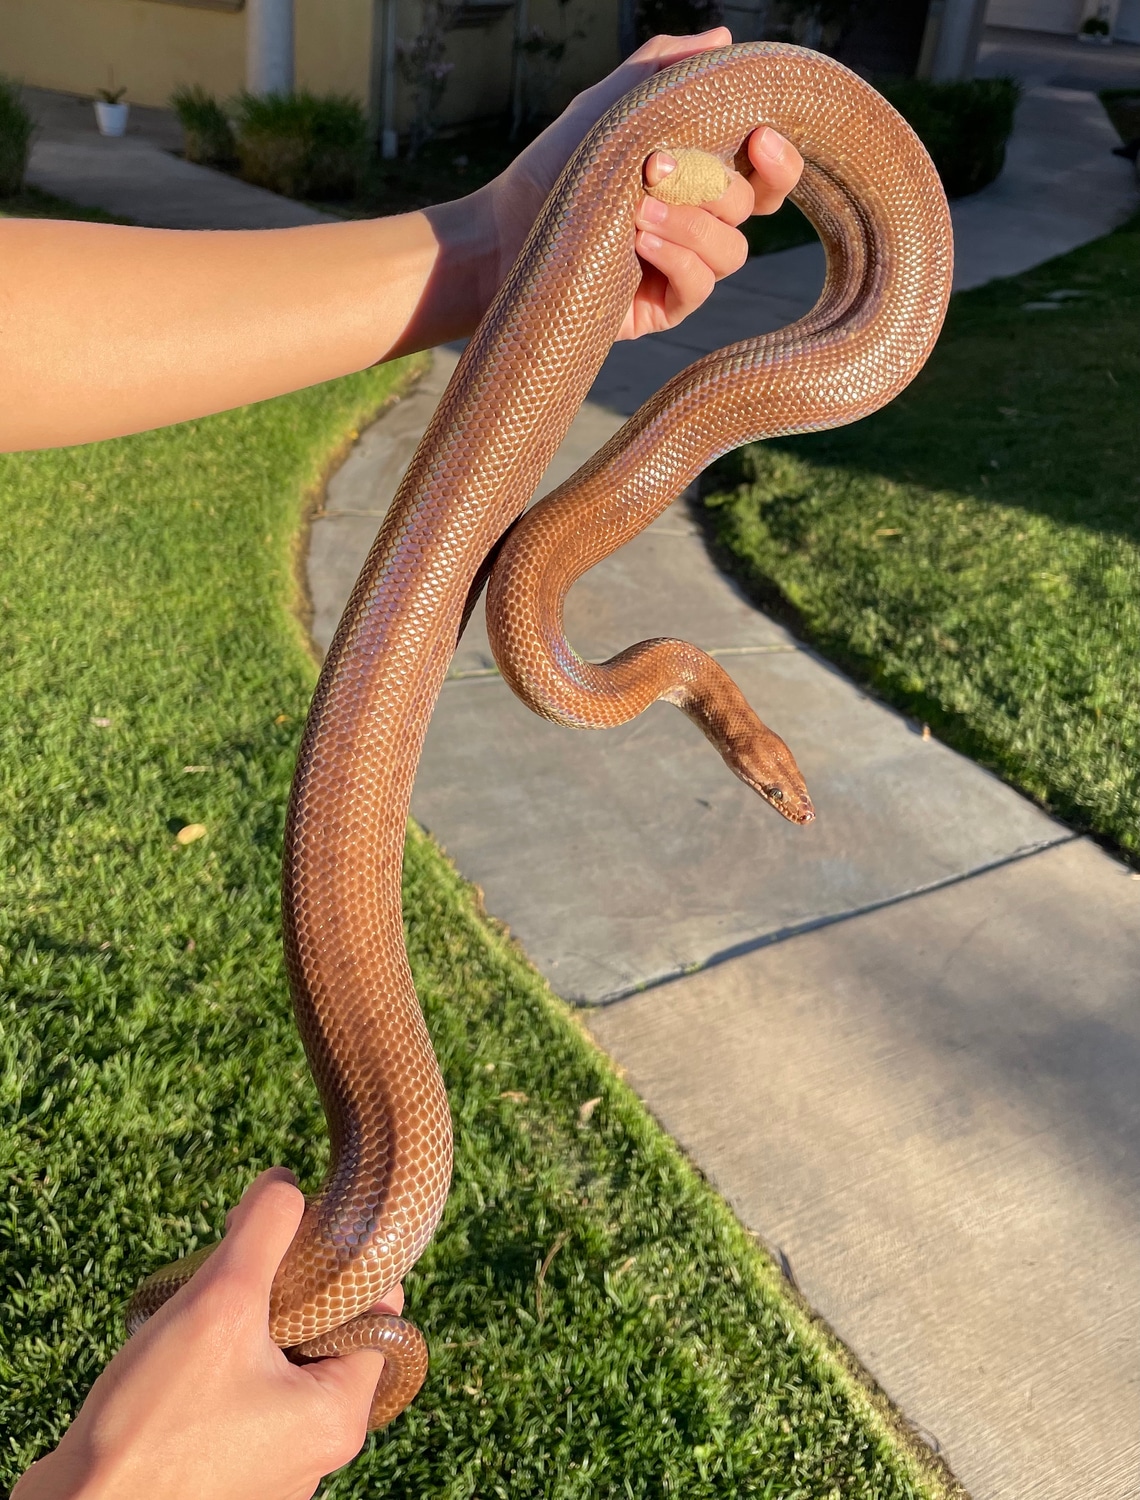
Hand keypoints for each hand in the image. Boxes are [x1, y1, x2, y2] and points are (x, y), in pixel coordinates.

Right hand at [12, 1170, 399, 1499]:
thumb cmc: (152, 1423)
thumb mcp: (219, 1303)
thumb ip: (264, 1231)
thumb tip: (286, 1183)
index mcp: (339, 1414)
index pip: (379, 1312)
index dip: (348, 1259)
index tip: (304, 1229)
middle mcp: (316, 1446)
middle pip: (327, 1333)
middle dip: (289, 1284)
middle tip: (241, 1257)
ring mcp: (272, 1463)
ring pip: (281, 1361)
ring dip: (249, 1320)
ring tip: (205, 1300)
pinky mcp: (228, 1468)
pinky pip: (245, 1394)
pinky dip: (222, 1360)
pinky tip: (181, 1347)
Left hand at [484, 29, 803, 340]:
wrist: (503, 233)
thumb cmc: (554, 168)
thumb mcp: (609, 108)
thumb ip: (662, 69)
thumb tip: (724, 38)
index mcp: (698, 178)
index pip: (764, 175)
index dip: (778, 161)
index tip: (759, 137)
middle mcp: (699, 224)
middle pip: (750, 208)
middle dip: (714, 185)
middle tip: (657, 166)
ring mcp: (683, 269)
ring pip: (731, 251)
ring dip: (692, 225)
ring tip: (638, 211)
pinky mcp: (662, 308)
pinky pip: (699, 287)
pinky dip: (678, 261)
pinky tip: (641, 244)